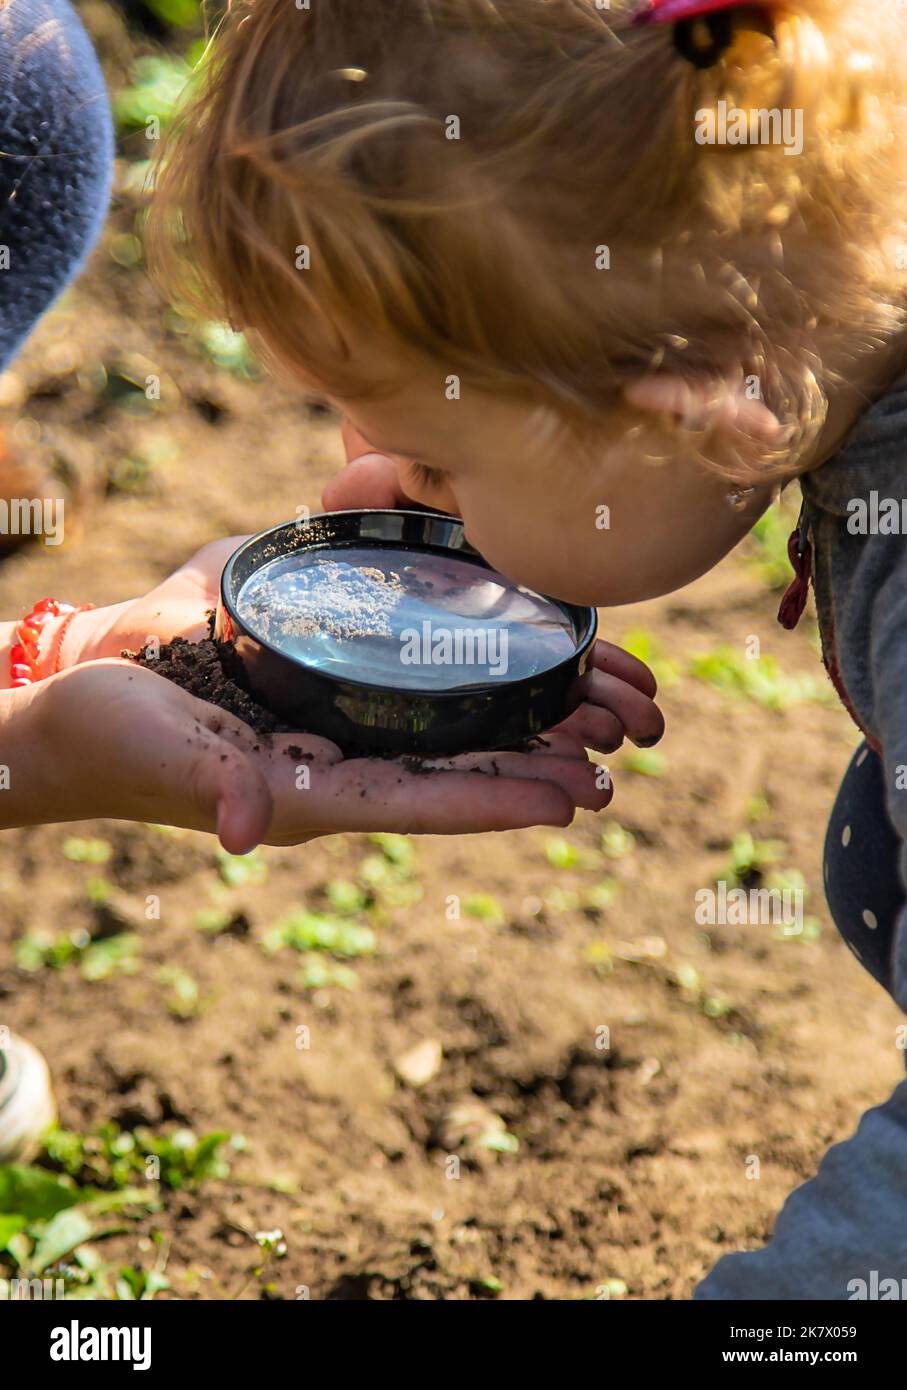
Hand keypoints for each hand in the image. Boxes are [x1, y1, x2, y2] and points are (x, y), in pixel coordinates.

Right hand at [30, 540, 658, 848]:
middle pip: (460, 760)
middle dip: (540, 756)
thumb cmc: (114, 735)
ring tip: (606, 701)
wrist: (85, 691)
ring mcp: (338, 712)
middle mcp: (341, 758)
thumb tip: (245, 832)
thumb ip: (209, 786)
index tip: (571, 800)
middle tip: (623, 744)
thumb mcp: (162, 754)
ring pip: (454, 715)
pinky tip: (525, 639)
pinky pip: (418, 667)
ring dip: (529, 708)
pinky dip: (479, 657)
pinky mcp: (326, 663)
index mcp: (310, 791)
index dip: (495, 800)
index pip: (422, 800)